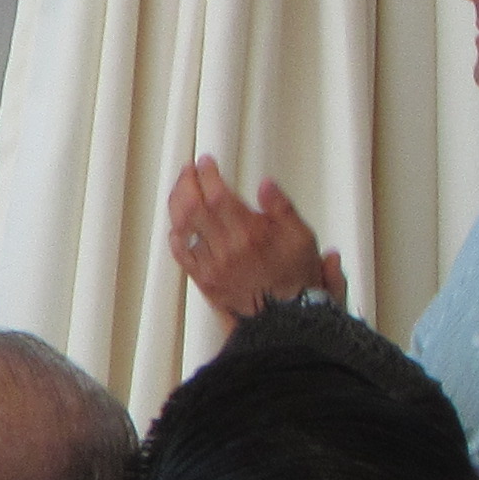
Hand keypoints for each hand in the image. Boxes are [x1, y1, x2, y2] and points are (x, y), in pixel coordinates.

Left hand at [165, 157, 341, 321]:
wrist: (287, 317)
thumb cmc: (296, 278)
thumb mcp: (302, 236)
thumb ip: (282, 208)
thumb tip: (266, 185)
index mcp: (250, 233)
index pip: (218, 195)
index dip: (208, 175)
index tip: (206, 163)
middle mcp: (227, 248)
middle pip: (193, 207)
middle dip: (187, 183)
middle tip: (189, 171)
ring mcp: (212, 265)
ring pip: (183, 228)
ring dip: (178, 204)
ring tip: (181, 190)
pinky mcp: (205, 281)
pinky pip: (182, 255)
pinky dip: (176, 237)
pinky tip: (176, 226)